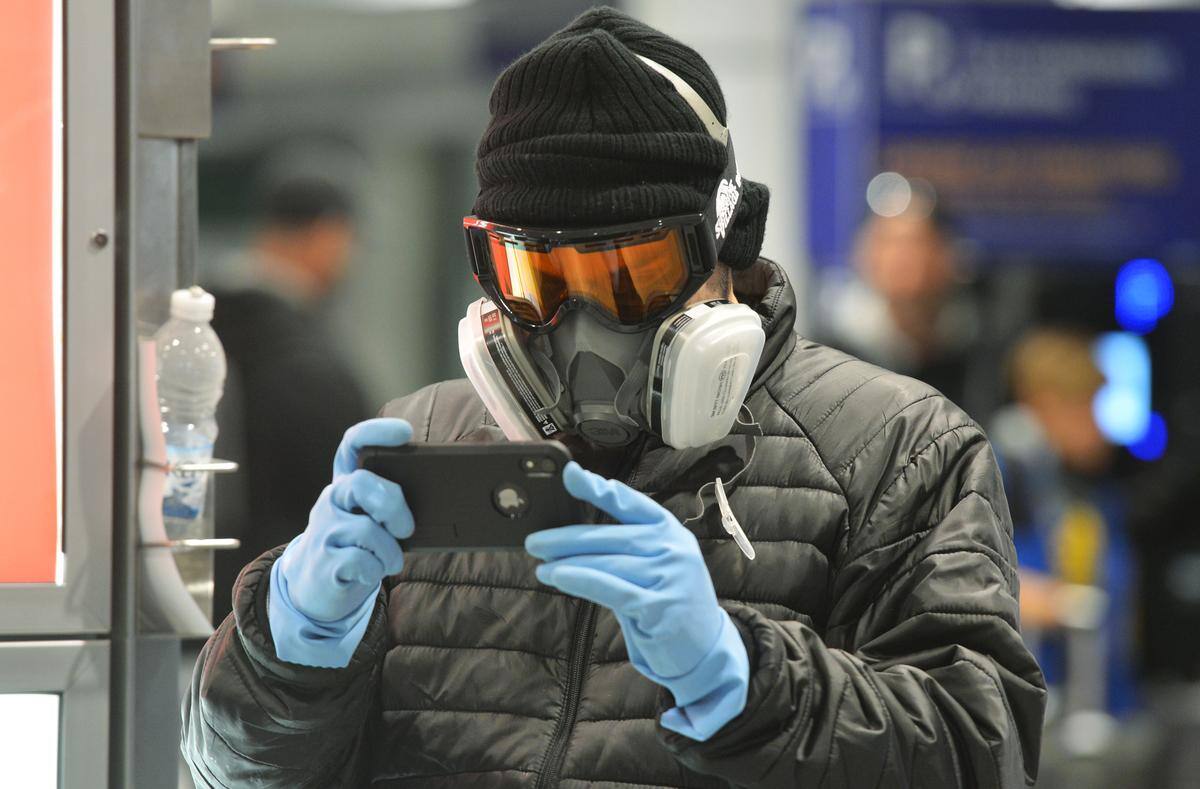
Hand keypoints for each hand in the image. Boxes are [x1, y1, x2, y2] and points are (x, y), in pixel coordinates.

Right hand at [269, 419, 413, 666]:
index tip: (404, 432)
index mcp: (348, 482)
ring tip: (389, 560)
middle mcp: (332, 498)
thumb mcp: (373, 518)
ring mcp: (324, 529)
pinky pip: (361, 562)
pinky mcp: (324, 562)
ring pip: (366, 530)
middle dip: (393, 506)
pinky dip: (375, 570)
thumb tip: (440, 503)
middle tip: (406, 529)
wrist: (316, 587)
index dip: (376, 432)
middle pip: (362, 484)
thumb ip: (392, 505)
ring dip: (389, 552)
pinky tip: (370, 572)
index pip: (353, 443)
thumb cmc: (359, 545)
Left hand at [526, 462, 748, 739]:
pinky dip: (581, 580)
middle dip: (567, 538)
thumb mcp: (657, 564)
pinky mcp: (658, 607)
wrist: (704, 647)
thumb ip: (626, 546)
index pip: (630, 503)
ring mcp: (668, 577)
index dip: (598, 489)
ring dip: (567, 563)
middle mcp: (672, 548)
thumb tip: (572, 535)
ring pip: (606, 563)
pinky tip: (559, 576)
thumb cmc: (669, 601)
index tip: (570, 474)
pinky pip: (610, 589)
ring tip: (541, 565)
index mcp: (670, 530)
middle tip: (535, 541)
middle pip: (610, 536)